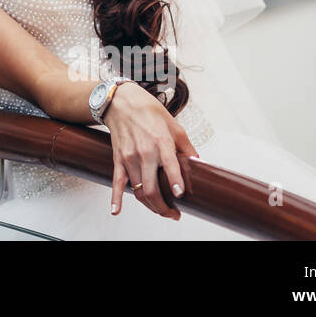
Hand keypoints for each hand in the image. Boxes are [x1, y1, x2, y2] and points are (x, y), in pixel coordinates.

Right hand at [103, 82, 198, 219]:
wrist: (121, 102)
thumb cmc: (149, 111)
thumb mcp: (174, 125)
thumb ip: (187, 147)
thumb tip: (199, 163)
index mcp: (161, 142)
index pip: (169, 165)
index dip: (174, 181)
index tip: (179, 194)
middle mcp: (144, 152)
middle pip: (151, 188)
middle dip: (163, 208)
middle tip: (174, 214)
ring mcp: (129, 157)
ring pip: (138, 190)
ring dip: (150, 206)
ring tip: (161, 211)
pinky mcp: (118, 159)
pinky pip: (116, 182)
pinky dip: (116, 198)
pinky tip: (116, 211)